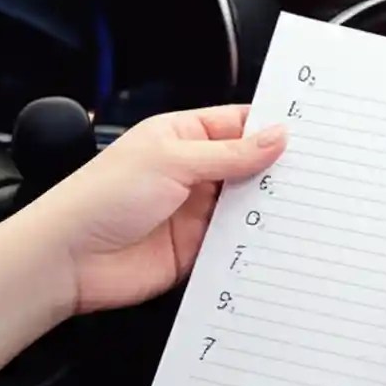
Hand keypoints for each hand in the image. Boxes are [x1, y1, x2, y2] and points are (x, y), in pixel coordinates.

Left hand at [23, 105, 285, 314]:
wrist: (67, 261)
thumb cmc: (100, 198)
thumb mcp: (172, 161)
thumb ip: (230, 154)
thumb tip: (276, 137)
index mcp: (182, 136)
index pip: (239, 124)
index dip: (272, 126)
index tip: (310, 132)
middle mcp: (192, 171)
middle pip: (249, 165)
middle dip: (278, 169)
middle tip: (318, 170)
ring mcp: (196, 211)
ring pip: (247, 205)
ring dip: (269, 207)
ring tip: (307, 204)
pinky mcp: (198, 248)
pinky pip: (237, 242)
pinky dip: (256, 241)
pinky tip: (278, 239)